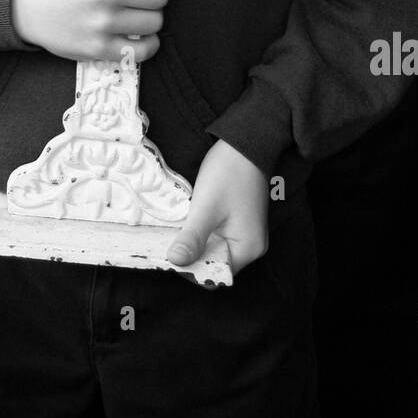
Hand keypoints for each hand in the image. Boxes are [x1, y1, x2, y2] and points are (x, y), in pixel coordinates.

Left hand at [167, 139, 269, 275]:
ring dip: (195, 244)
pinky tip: (189, 222)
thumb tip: (174, 262)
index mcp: (247, 249)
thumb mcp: (206, 206)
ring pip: (214, 250)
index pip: (215, 274)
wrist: (245, 143)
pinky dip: (202, 234)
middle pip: (215, 264)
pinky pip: (217, 238)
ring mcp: (246, 234)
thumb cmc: (229, 173)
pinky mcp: (239, 223)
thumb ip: (192, 238)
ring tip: (176, 232)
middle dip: (191, 257)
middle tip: (167, 242)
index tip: (169, 255)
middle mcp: (251, 247)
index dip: (192, 269)